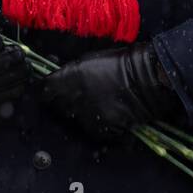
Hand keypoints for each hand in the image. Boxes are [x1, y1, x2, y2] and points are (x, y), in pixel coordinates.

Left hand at [42, 43, 185, 141]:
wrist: (146, 79)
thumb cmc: (119, 64)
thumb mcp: (88, 61)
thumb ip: (70, 73)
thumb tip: (58, 82)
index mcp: (69, 77)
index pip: (45, 89)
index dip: (46, 92)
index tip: (48, 94)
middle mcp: (74, 96)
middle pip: (57, 106)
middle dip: (60, 105)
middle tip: (71, 103)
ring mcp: (87, 113)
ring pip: (73, 120)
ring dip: (78, 116)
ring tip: (92, 109)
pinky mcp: (102, 128)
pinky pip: (92, 131)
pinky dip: (96, 127)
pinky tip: (105, 118)